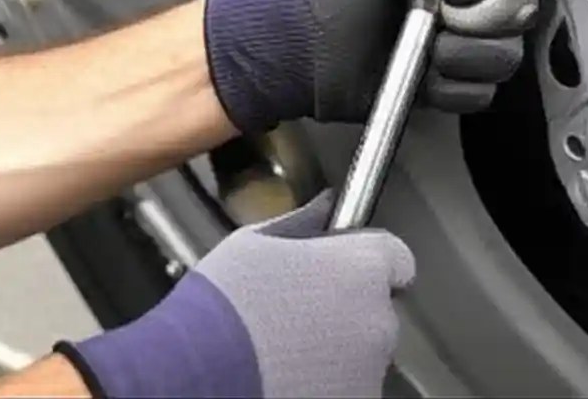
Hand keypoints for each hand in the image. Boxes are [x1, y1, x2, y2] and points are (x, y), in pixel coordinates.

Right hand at [57, 193, 413, 397]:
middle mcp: (377, 318)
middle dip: (346, 306)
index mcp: (361, 268)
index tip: (344, 269)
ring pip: (363, 349)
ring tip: (284, 347)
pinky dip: (328, 380)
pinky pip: (350, 383)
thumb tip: (325, 206)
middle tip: (298, 312)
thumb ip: (302, 223)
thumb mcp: (253, 244)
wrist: (191, 378)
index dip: (369, 261)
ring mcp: (370, 368)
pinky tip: (288, 374)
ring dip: (337, 346)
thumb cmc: (219, 311)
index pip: (396, 257)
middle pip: (376, 306)